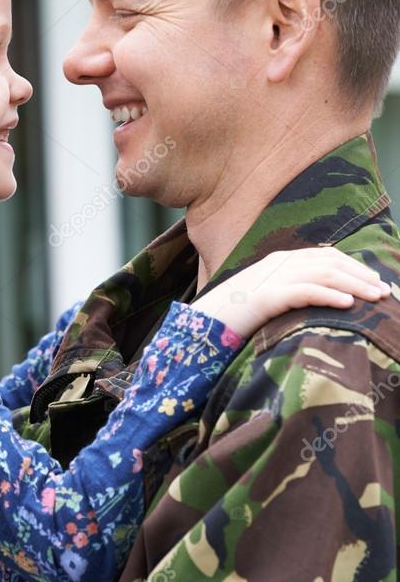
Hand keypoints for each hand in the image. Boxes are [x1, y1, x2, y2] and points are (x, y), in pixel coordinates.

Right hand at [192, 246, 390, 339]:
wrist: (200, 325)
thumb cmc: (233, 317)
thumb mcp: (267, 299)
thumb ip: (290, 292)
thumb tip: (319, 300)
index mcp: (280, 260)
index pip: (326, 256)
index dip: (354, 267)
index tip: (376, 282)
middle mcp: (278, 263)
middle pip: (330, 263)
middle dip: (361, 275)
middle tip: (386, 292)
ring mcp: (271, 278)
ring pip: (322, 275)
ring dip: (354, 285)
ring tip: (376, 297)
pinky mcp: (265, 297)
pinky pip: (303, 292)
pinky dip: (328, 296)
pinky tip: (347, 305)